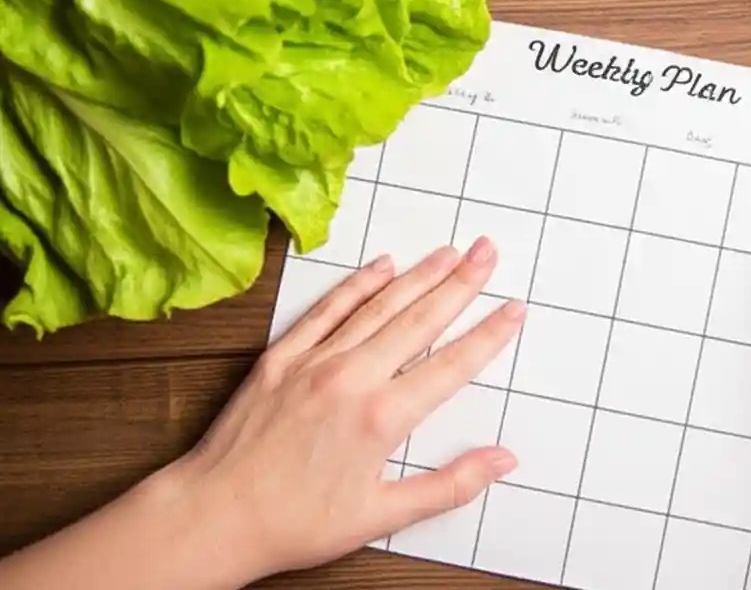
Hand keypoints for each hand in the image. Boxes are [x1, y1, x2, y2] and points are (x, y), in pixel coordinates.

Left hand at [155, 238, 522, 583]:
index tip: (513, 309)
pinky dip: (356, 284)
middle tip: (488, 253)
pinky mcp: (280, 357)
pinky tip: (382, 265)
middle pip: (420, 320)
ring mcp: (314, 362)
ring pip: (378, 307)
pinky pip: (327, 310)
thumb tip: (503, 460)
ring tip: (450, 251)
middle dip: (460, 283)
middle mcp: (352, 379)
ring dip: (418, 276)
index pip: (451, 366)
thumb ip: (449, 485)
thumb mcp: (381, 515)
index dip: (488, 335)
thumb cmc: (294, 523)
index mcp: (381, 419)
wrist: (213, 516)